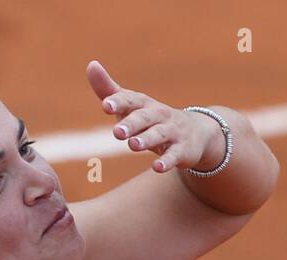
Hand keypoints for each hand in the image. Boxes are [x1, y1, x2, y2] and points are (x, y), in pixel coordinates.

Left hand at [85, 59, 220, 173]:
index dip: (118, 102)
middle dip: (131, 124)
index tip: (105, 105)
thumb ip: (109, 89)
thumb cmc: (152, 119)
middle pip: (144, 118)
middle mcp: (158, 115)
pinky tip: (157, 167)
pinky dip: (166, 161)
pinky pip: (173, 155)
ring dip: (146, 139)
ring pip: (158, 135)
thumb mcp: (131, 104)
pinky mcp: (181, 150)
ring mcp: (172, 132)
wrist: (194, 133)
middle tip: (117, 132)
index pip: (130, 101)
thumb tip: (91, 65)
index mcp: (143, 104)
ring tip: (133, 145)